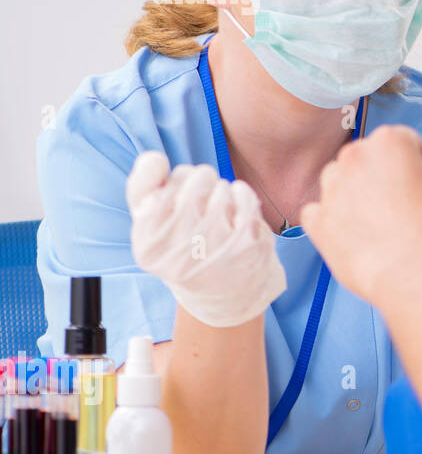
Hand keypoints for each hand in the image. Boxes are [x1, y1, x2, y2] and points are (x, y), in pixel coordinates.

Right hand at [126, 152, 286, 326]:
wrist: (227, 294)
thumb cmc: (185, 249)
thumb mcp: (152, 227)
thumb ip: (143, 190)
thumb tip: (154, 159)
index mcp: (147, 243)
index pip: (155, 180)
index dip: (173, 178)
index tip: (179, 193)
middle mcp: (177, 249)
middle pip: (192, 177)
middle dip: (201, 180)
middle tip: (204, 200)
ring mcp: (214, 247)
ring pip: (219, 185)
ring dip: (222, 192)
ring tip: (220, 213)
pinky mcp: (246, 243)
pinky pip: (243, 195)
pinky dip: (241, 195)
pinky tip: (237, 210)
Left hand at [300, 126, 421, 305]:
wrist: (415, 270)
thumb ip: (418, 186)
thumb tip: (411, 201)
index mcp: (390, 141)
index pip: (403, 143)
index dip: (418, 167)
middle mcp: (356, 157)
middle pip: (364, 159)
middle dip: (379, 179)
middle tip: (397, 205)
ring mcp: (332, 187)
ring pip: (336, 182)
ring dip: (351, 197)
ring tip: (375, 224)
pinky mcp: (317, 220)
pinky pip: (317, 213)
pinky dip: (331, 223)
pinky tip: (352, 237)